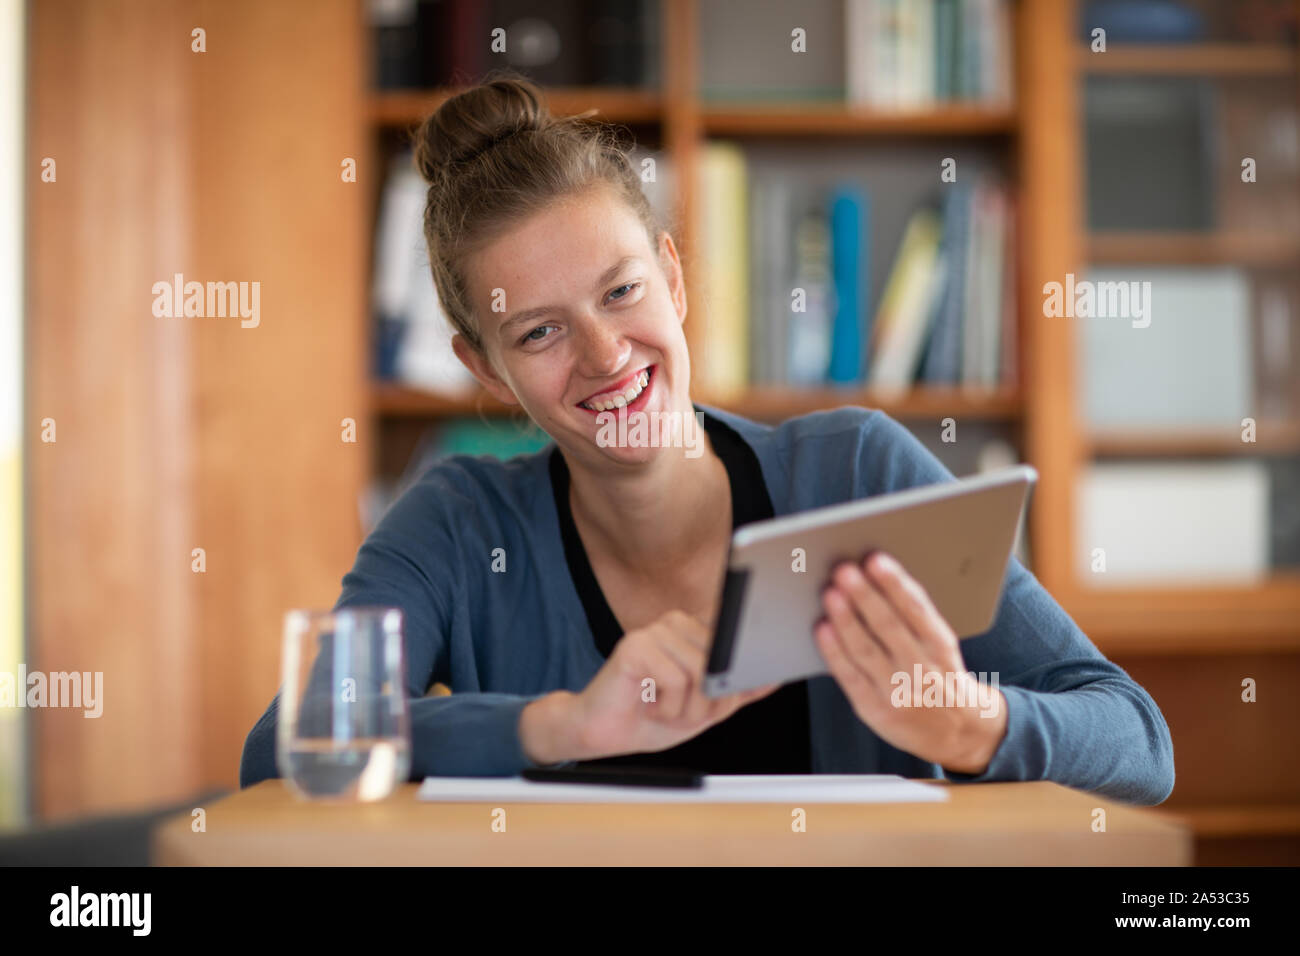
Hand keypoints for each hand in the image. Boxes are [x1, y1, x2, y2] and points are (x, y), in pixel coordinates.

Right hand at [571, 609, 778, 759]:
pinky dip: (668, 707)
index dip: (735, 673)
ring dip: (686, 709)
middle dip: (708, 702)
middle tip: (681, 712)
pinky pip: (676, 680)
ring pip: (700, 673)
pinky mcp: (635, 646)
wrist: (601, 732)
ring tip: (663, 710)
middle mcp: (675, 622)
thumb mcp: (704, 708)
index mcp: (692, 630)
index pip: (733, 643)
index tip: (736, 687)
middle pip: (720, 663)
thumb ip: (737, 690)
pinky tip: (648, 704)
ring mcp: (654, 631)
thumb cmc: (648, 716)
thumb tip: (774, 677)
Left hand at [813, 551, 1007, 773]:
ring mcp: (897, 691)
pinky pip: (850, 677)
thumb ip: (914, 616)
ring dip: (846, 620)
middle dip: (865, 595)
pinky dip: (834, 652)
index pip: (917, 609)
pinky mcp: (875, 709)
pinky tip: (822, 629)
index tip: (876, 560)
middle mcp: (921, 668)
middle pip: (889, 626)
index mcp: (940, 645)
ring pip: (867, 650)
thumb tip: (877, 576)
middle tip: (845, 570)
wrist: (957, 730)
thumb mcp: (940, 643)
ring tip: (830, 593)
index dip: (895, 583)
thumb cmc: (940, 674)